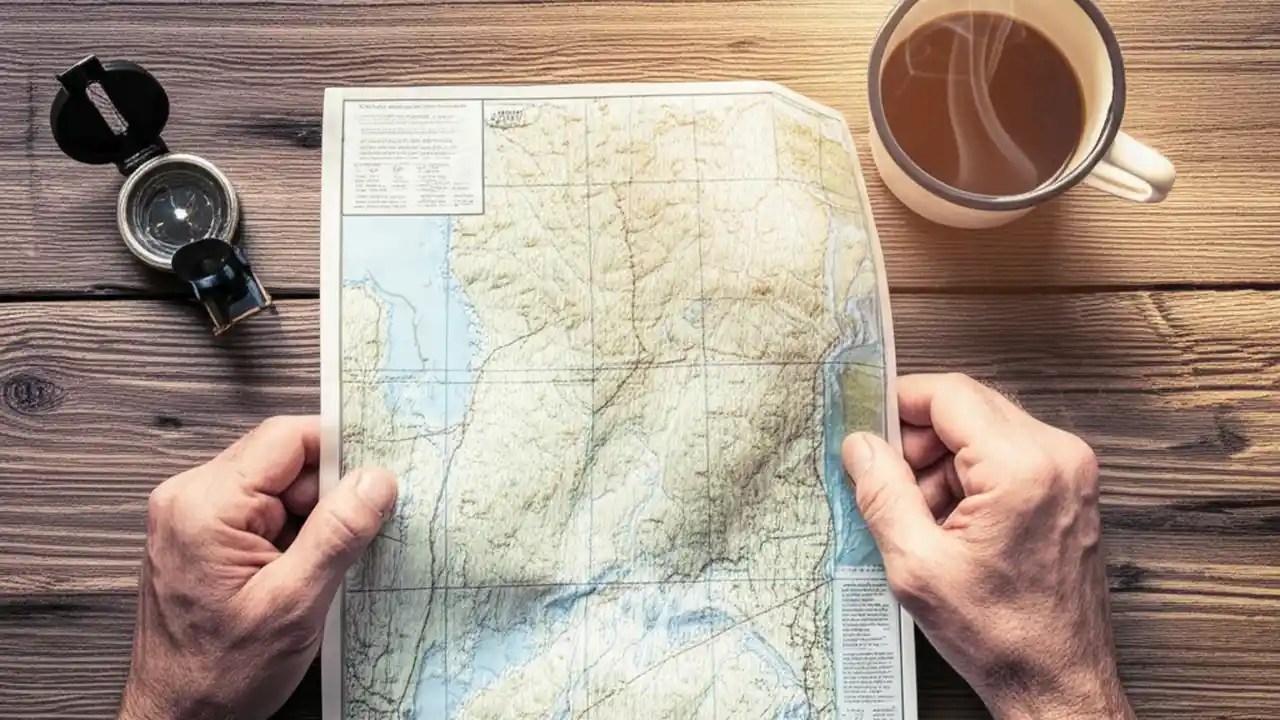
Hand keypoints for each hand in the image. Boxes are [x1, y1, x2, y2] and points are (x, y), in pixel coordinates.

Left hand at [119, 416, 397, 719]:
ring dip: (308, 520)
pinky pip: (259, 511)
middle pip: (282, 460)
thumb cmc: (219, 676)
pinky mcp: (199, 536)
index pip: (285, 438)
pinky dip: (289, 534)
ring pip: (275, 487)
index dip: (338, 452)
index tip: (376, 478)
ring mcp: (190, 517)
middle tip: (348, 542)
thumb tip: (375, 480)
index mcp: (205, 506)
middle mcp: (188, 500)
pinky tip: (297, 573)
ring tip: (313, 570)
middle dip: (325, 495)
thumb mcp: (295, 605)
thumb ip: (337, 533)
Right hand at [843, 374, 1132, 719]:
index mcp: (1023, 469)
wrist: (1058, 683)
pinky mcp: (1070, 490)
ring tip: (920, 516)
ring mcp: (1070, 473)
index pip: (951, 394)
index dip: (900, 404)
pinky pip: (1006, 457)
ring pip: (984, 432)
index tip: (868, 424)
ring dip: (942, 462)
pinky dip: (969, 479)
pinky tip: (949, 524)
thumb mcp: (917, 566)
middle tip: (886, 479)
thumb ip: (882, 493)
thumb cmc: (1003, 637)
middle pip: (969, 407)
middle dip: (919, 438)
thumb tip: (861, 446)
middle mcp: (1058, 459)